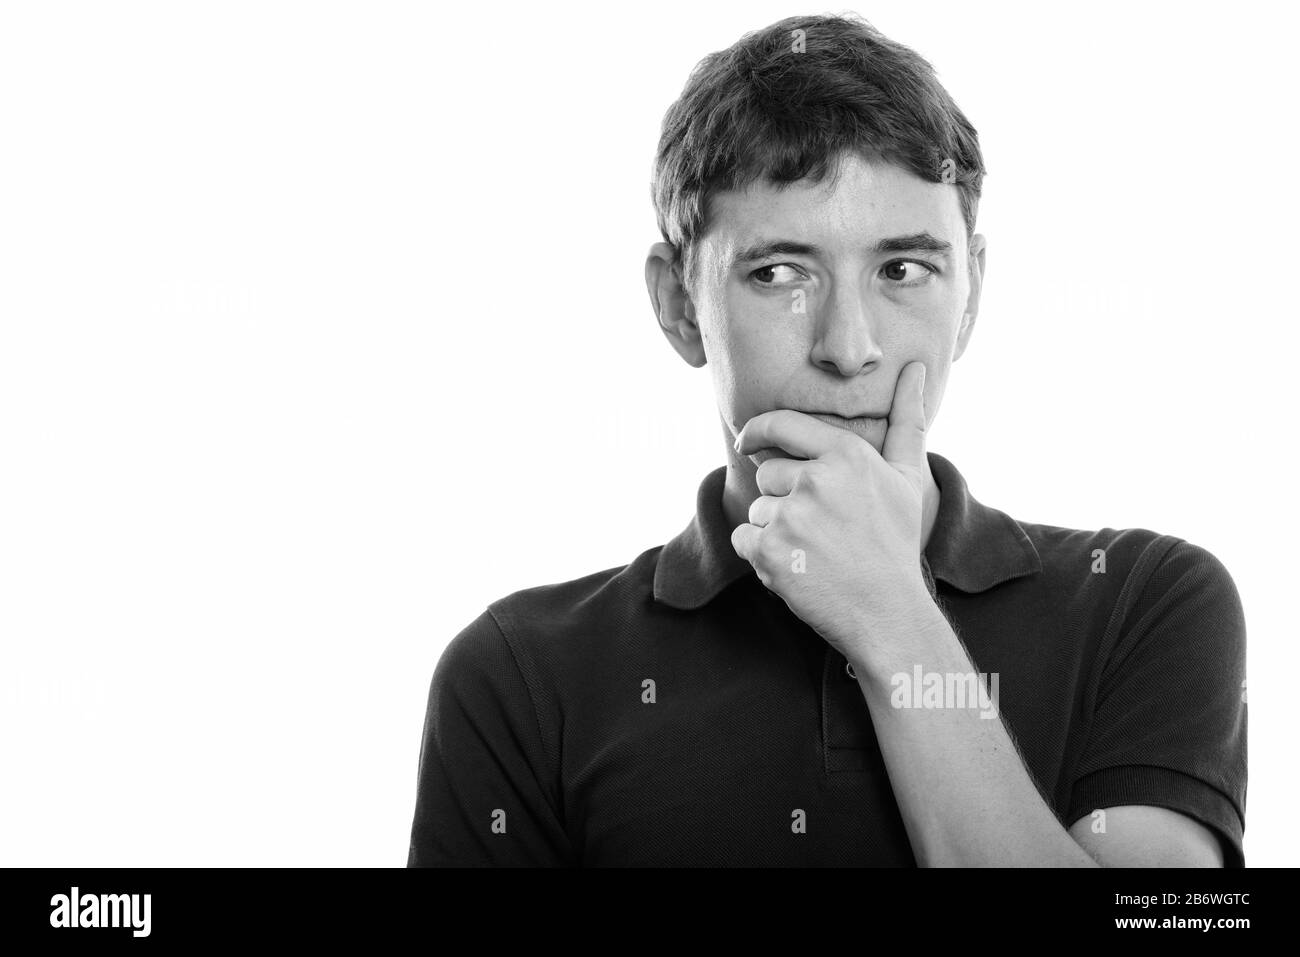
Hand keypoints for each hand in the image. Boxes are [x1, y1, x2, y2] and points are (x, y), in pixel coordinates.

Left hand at [730, 361, 932, 662]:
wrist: (887, 612)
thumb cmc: (895, 542)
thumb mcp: (906, 477)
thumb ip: (905, 420)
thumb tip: (915, 368)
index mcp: (845, 454)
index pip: (781, 425)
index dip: (756, 431)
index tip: (746, 441)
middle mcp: (816, 480)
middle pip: (767, 473)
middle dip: (782, 497)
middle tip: (820, 527)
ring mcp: (790, 516)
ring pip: (756, 509)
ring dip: (774, 529)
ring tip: (813, 551)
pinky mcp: (769, 551)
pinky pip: (743, 539)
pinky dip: (761, 555)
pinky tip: (796, 567)